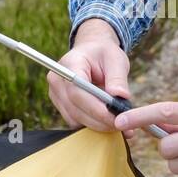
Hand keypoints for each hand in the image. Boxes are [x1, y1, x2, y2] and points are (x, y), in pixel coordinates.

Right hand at [48, 20, 136, 141]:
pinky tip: (107, 120)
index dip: (96, 109)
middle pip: (75, 109)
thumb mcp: (116, 59)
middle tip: (122, 125)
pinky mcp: (60, 105)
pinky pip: (75, 121)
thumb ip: (118, 78)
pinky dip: (92, 123)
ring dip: (97, 125)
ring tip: (117, 122)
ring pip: (75, 119)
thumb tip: (121, 97)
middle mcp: (57, 80)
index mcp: (70, 64)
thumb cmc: (104, 54)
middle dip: (100, 121)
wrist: (92, 52)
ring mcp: (55, 94)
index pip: (77, 92)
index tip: (115, 118)